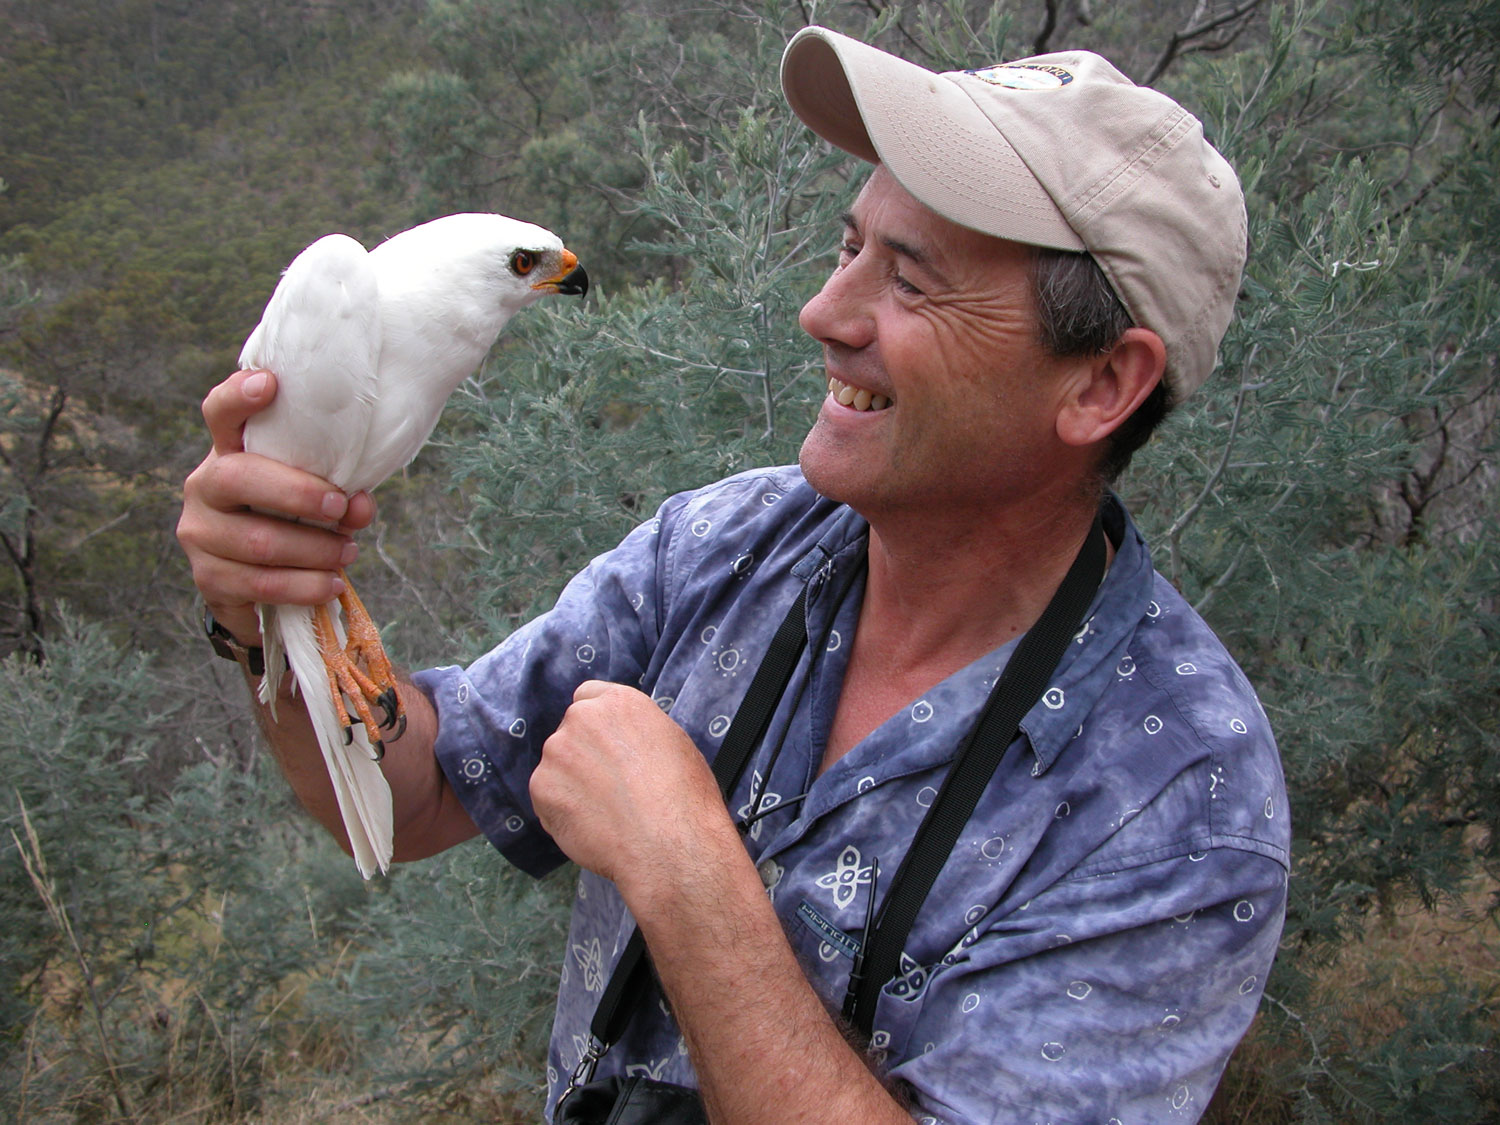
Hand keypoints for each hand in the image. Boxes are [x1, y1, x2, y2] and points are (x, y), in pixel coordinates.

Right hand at [176, 370, 374, 645]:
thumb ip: (338, 496)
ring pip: (258, 542)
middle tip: (340, 507)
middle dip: (299, 494)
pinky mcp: (207, 578)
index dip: (238, 397)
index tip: (269, 383)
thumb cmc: (291, 521)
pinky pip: (258, 585)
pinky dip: (304, 587)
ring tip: (347, 553)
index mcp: (229, 452)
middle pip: (239, 478)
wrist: (253, 583)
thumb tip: (359, 505)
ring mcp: (200, 533)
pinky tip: (329, 584)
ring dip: (314, 551)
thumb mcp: (316, 499)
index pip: (220, 413)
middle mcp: (204, 486)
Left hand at [531, 681, 736, 899]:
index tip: (606, 746)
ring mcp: (557, 752)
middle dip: (583, 755)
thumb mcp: (673, 742)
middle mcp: (583, 718)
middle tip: (609, 787)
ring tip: (605, 812)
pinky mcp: (542, 788)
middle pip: (570, 732)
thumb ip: (636, 730)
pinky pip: (547, 797)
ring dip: (571, 783)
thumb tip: (624, 740)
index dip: (597, 725)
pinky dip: (562, 812)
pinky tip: (592, 826)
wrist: (669, 844)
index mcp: (619, 702)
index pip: (588, 697)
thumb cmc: (683, 797)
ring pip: (557, 766)